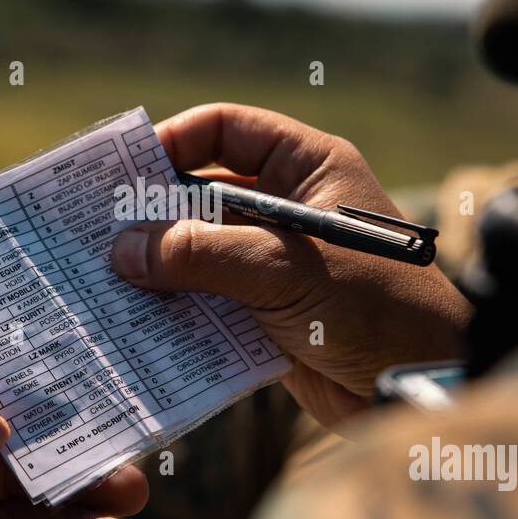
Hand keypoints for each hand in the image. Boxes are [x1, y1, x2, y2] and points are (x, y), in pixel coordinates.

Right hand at [111, 103, 471, 431]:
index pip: (226, 130)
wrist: (425, 388)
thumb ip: (201, 255)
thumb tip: (122, 251)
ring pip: (199, 251)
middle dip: (151, 213)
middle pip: (202, 193)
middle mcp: (287, 208)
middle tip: (92, 232)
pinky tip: (133, 322)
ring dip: (157, 267)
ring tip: (100, 280)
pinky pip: (208, 302)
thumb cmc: (375, 308)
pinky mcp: (267, 314)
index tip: (123, 174)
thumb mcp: (283, 269)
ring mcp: (275, 262)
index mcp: (307, 168)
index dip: (173, 142)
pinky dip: (174, 310)